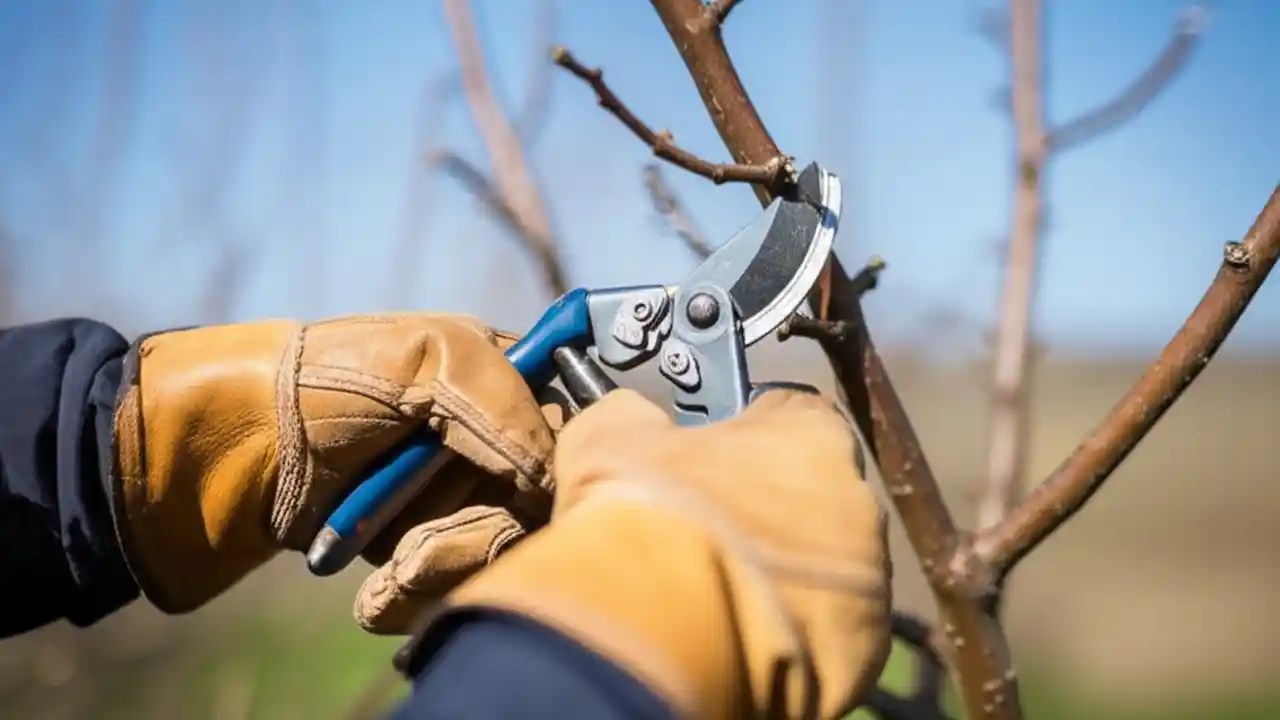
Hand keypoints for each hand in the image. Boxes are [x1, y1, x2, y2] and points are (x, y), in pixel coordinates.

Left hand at [111, 314, 557, 630]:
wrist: (233, 449)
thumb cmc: (324, 382)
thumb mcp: (424, 358)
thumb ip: (505, 403)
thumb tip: (553, 478)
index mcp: (501, 382)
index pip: (573, 431)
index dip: (560, 469)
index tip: (527, 494)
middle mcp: (489, 445)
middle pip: (540, 509)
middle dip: (481, 535)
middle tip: (424, 546)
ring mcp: (456, 501)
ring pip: (499, 556)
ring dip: (443, 565)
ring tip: (394, 566)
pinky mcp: (421, 549)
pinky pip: (449, 588)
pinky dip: (414, 596)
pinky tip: (379, 592)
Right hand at [408, 389, 890, 717]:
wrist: (650, 638)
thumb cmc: (636, 522)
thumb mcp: (612, 442)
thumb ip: (627, 415)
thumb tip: (621, 411)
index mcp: (807, 438)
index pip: (784, 408)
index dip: (736, 425)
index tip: (702, 452)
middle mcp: (855, 508)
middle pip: (802, 491)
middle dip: (753, 501)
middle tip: (693, 529)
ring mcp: (861, 592)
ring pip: (811, 563)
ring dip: (767, 569)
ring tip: (700, 592)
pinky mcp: (851, 663)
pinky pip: (814, 629)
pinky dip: (777, 630)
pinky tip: (719, 636)